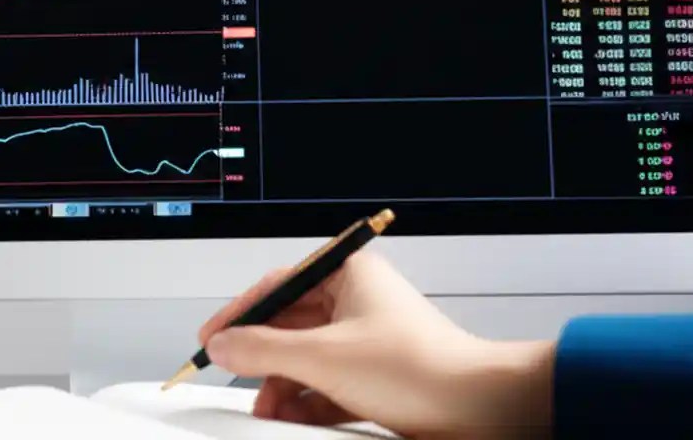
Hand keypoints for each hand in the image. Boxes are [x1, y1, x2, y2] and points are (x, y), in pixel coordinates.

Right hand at [199, 251, 554, 439]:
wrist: (480, 409)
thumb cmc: (420, 368)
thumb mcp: (323, 357)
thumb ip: (263, 351)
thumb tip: (224, 345)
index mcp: (349, 275)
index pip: (278, 285)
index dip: (240, 313)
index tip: (212, 338)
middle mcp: (358, 301)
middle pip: (290, 324)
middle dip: (263, 358)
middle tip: (237, 378)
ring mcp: (368, 340)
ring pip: (308, 357)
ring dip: (284, 384)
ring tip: (267, 408)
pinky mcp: (378, 375)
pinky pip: (328, 383)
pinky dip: (308, 400)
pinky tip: (292, 417)